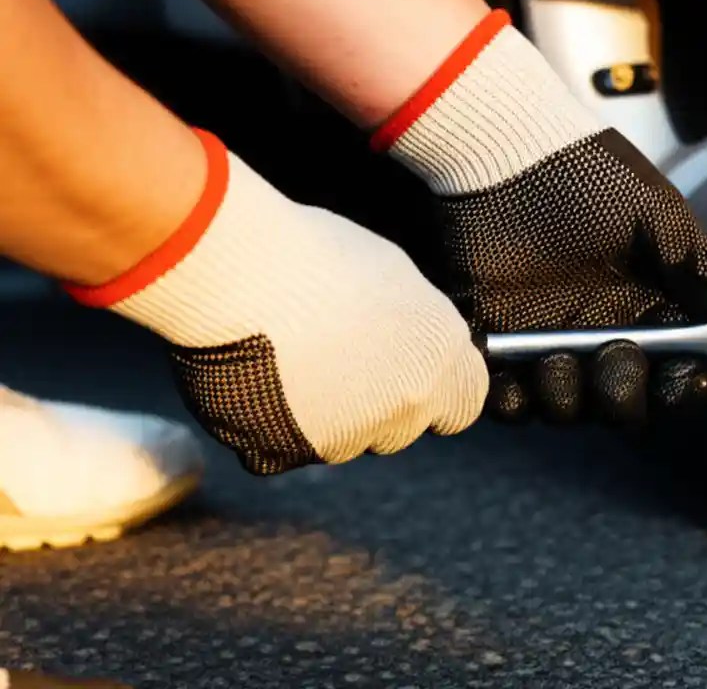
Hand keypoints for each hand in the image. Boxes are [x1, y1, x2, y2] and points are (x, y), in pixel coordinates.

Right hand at [69, 133, 487, 474]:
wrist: (238, 270)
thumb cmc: (313, 255)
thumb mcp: (394, 277)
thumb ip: (418, 327)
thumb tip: (419, 346)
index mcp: (439, 357)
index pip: (465, 403)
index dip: (439, 390)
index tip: (415, 376)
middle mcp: (405, 406)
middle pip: (403, 426)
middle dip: (378, 402)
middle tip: (338, 356)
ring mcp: (347, 436)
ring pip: (345, 440)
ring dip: (327, 413)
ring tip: (290, 355)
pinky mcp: (288, 454)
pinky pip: (287, 450)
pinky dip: (274, 424)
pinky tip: (260, 377)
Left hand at [437, 129, 706, 423]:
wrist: (506, 152)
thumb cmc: (583, 173)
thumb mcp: (655, 213)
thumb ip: (698, 265)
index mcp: (648, 310)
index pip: (677, 373)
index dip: (682, 387)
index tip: (681, 377)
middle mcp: (602, 334)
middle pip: (622, 402)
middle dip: (622, 394)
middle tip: (614, 356)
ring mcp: (547, 343)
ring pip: (565, 407)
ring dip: (566, 398)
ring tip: (557, 360)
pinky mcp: (498, 343)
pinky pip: (505, 396)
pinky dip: (510, 399)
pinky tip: (515, 375)